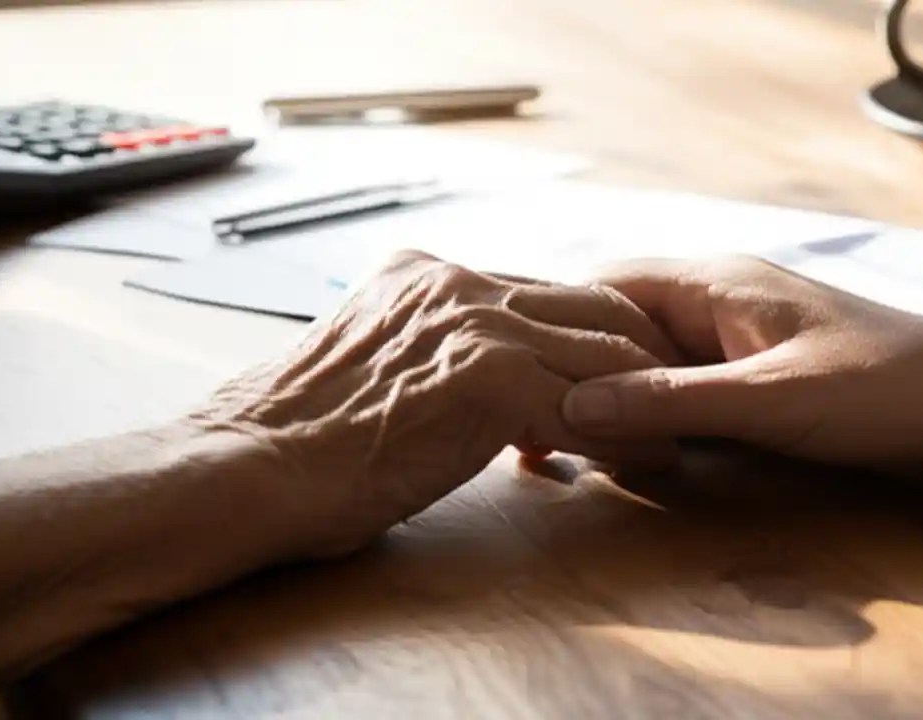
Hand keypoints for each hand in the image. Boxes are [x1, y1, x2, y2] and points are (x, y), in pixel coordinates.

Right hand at [190, 251, 678, 555]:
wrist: (245, 469)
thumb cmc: (297, 444)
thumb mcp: (370, 368)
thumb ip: (429, 355)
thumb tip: (474, 386)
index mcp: (425, 274)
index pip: (546, 292)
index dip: (595, 338)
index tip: (627, 379)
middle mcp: (455, 282)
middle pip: (594, 303)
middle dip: (644, 355)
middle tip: (676, 403)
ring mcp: (472, 321)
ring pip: (605, 350)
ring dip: (650, 399)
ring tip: (676, 439)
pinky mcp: (486, 374)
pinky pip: (590, 404)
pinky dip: (628, 439)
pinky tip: (645, 466)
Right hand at [560, 256, 922, 471]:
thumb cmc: (887, 389)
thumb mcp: (770, 399)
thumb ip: (670, 401)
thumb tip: (569, 402)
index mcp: (716, 282)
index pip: (606, 285)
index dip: (554, 326)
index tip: (511, 378)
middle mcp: (720, 302)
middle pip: (621, 326)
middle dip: (577, 372)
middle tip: (532, 429)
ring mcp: (740, 341)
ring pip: (651, 362)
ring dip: (616, 400)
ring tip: (567, 449)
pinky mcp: (760, 377)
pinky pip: (686, 390)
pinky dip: (655, 418)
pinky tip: (636, 454)